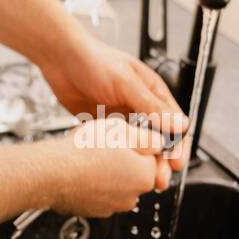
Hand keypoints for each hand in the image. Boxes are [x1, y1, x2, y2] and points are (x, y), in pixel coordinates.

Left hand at [40, 29, 189, 173]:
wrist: (59, 59)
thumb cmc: (94, 60)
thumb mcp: (126, 82)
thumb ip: (150, 105)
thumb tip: (179, 125)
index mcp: (152, 93)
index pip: (175, 123)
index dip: (178, 145)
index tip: (176, 162)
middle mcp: (139, 106)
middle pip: (158, 139)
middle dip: (162, 160)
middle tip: (160, 179)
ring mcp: (121, 117)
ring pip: (139, 146)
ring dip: (142, 162)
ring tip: (142, 179)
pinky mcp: (103, 125)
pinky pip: (117, 145)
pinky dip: (120, 157)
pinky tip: (119, 168)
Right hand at [49, 118, 166, 216]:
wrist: (51, 172)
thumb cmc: (81, 151)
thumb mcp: (120, 130)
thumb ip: (147, 137)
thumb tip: (159, 143)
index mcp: (144, 176)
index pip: (154, 160)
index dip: (140, 145)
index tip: (127, 139)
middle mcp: (132, 196)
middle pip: (136, 173)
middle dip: (125, 160)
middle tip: (106, 145)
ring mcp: (112, 207)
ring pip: (118, 185)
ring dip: (109, 172)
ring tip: (90, 156)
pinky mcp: (93, 210)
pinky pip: (100, 194)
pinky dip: (94, 184)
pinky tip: (81, 169)